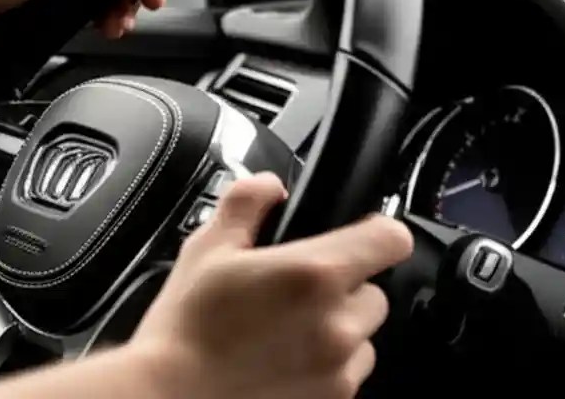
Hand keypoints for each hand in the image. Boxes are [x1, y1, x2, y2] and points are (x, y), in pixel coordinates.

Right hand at [127, 173, 413, 398]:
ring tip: (287, 329)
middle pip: (376, 291)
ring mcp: (340, 369)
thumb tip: (271, 186)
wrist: (172, 394)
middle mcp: (339, 324)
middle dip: (344, 287)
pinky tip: (285, 359)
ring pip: (364, 336)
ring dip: (339, 328)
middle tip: (296, 291)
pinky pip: (349, 373)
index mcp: (315, 274)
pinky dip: (329, 365)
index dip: (376, 231)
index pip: (391, 239)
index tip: (359, 235)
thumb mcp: (207, 247)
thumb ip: (247, 202)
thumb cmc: (187, 327)